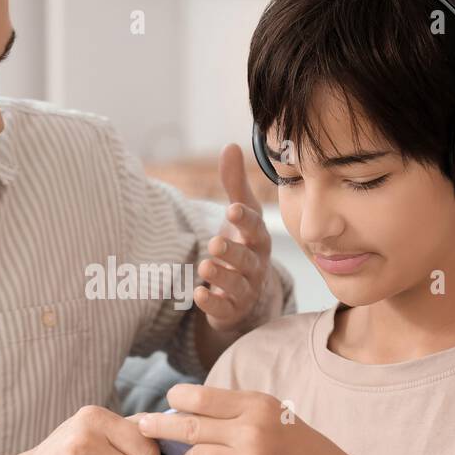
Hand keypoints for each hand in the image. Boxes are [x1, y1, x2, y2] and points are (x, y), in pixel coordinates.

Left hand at [138, 384, 357, 454]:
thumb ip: (236, 410)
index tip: (168, 400)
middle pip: (188, 426)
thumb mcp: (273, 416)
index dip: (178, 399)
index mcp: (256, 404)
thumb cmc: (299, 449)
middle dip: (159, 427)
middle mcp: (250, 428)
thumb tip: (189, 405)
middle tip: (141, 425)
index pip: (201, 396)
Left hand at [194, 143, 279, 331]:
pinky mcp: (231, 309)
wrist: (246, 291)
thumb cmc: (242, 244)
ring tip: (204, 265)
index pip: (255, 228)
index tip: (232, 209)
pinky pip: (224, 308)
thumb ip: (234, 183)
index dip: (245, 219)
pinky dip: (211, 303)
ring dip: (221, 276)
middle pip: (248, 259)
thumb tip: (232, 145)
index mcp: (258, 240)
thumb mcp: (239, 215)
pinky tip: (197, 294)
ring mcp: (245, 290)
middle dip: (233, 251)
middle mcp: (255, 265)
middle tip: (214, 243)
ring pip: (237, 284)